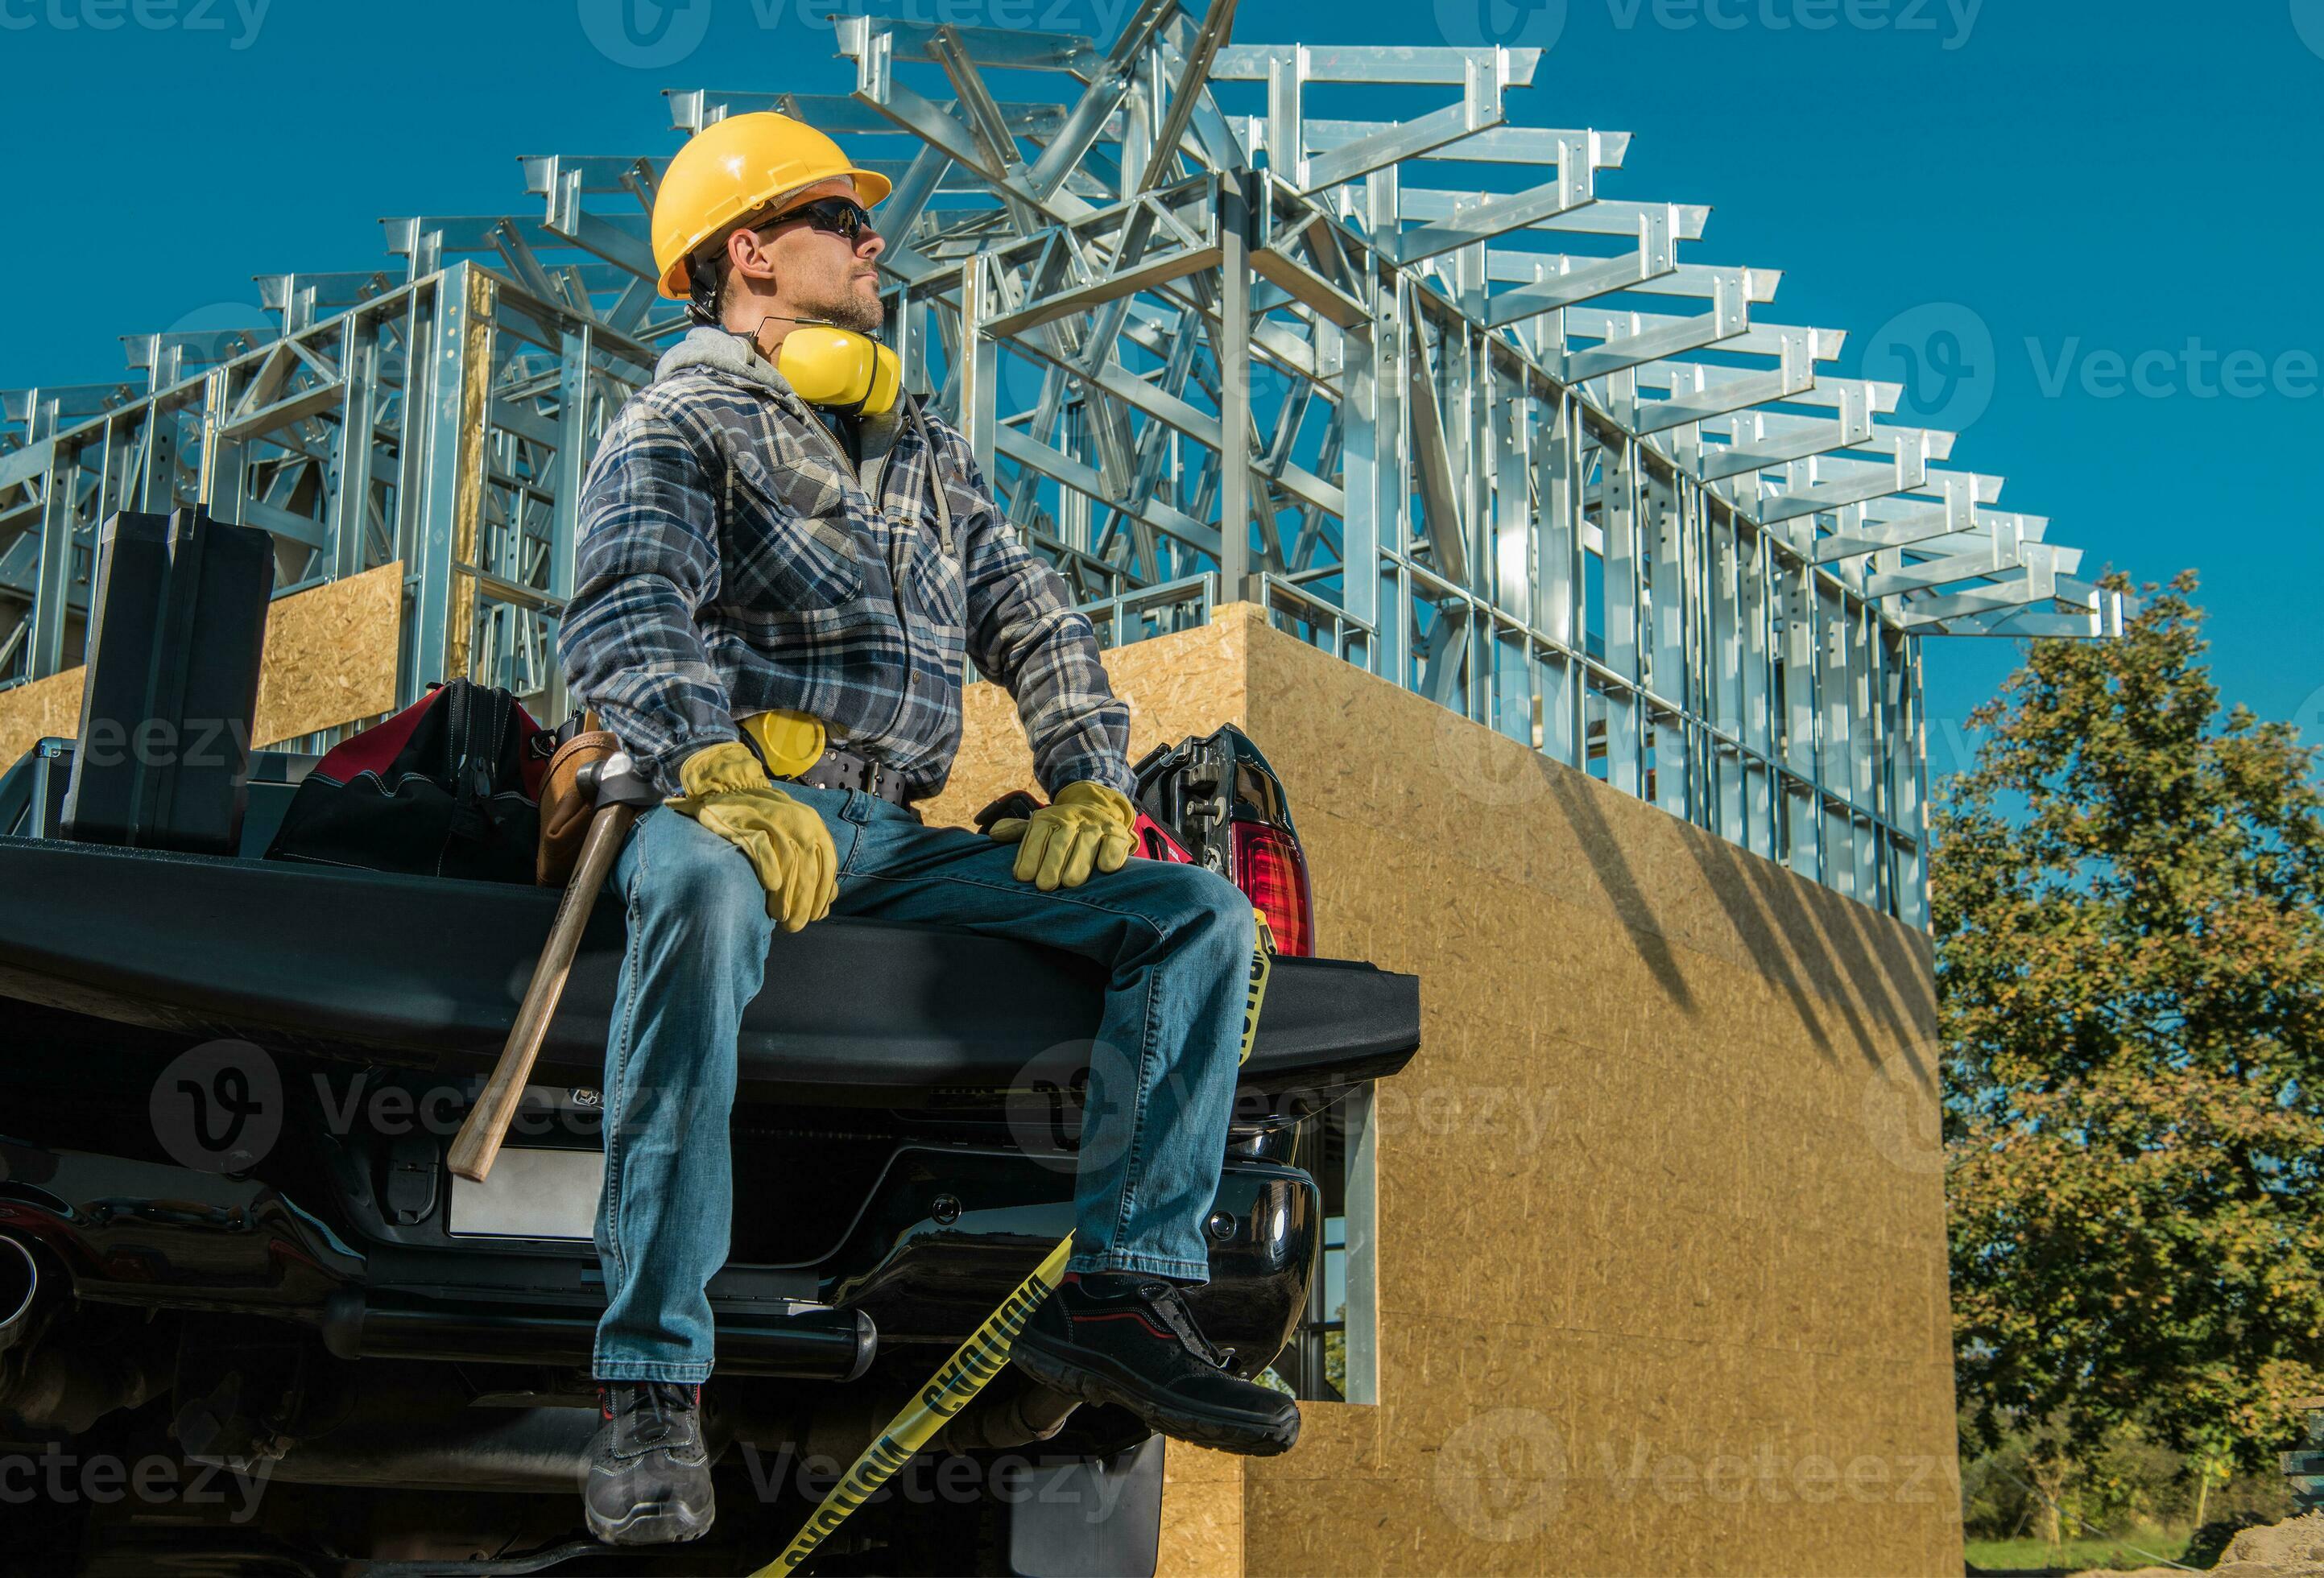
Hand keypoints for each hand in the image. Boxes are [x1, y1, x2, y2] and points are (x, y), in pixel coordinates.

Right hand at [667, 742, 837, 931]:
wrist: (731, 790)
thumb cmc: (768, 821)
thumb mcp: (798, 837)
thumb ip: (814, 864)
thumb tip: (829, 900)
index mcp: (815, 827)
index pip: (827, 866)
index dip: (822, 894)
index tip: (814, 916)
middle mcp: (800, 823)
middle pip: (809, 869)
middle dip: (804, 902)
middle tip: (794, 925)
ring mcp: (775, 822)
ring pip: (789, 864)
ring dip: (787, 894)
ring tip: (780, 916)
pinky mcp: (749, 824)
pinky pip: (763, 849)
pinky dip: (769, 868)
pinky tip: (771, 887)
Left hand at [985, 780, 1136, 890]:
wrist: (1100, 811)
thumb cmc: (1063, 830)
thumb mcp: (1039, 827)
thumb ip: (1017, 831)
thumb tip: (993, 833)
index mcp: (1049, 817)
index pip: (1037, 835)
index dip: (1029, 856)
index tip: (1023, 877)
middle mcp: (1072, 818)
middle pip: (1061, 841)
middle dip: (1052, 864)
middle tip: (1045, 886)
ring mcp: (1096, 825)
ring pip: (1087, 843)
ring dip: (1078, 864)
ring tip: (1070, 883)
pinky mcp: (1118, 834)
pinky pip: (1114, 844)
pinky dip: (1110, 855)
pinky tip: (1103, 869)